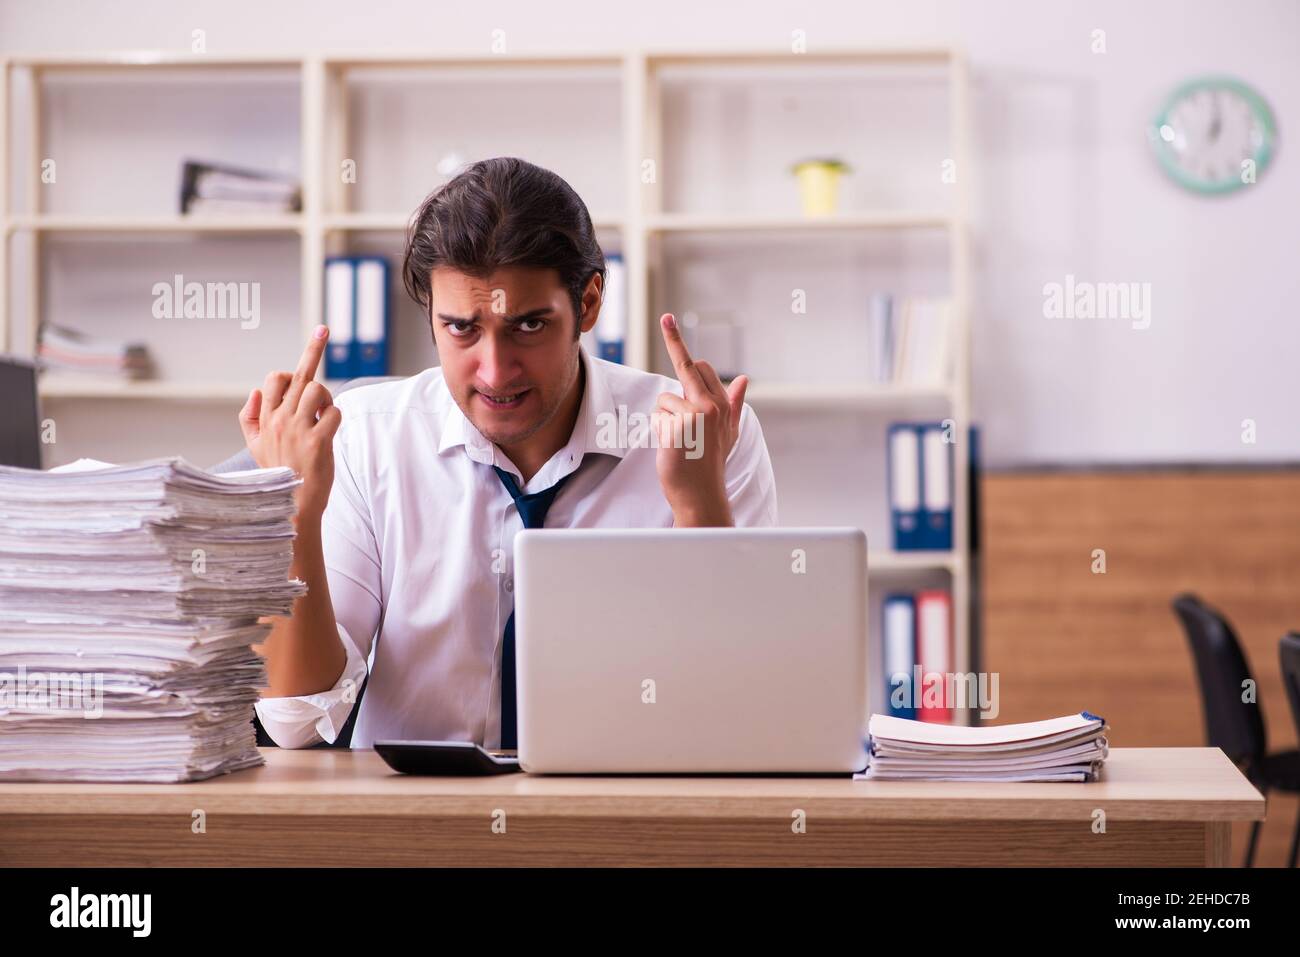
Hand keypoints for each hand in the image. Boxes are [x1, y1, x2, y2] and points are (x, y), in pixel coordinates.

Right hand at [238, 325, 341, 521]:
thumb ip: (250, 418)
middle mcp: (279, 420)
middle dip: (312, 349)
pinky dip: (336, 417)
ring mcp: (297, 430)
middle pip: (298, 376)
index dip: (292, 364)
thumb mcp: (253, 448)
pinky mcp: (317, 442)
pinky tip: (329, 430)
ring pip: (316, 390)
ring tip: (322, 414)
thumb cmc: (279, 475)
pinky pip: (333, 412)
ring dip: (325, 398)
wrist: (291, 506)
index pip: (274, 379)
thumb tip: (256, 391)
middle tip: (323, 329)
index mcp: (265, 419)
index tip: (313, 340)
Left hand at [655, 313, 748, 526]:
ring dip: (665, 419)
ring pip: (665, 400)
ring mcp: (695, 415)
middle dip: (675, 345)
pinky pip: (657, 417)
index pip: (703, 368)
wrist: (702, 494)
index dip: (680, 345)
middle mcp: (712, 406)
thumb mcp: (730, 432)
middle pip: (686, 369)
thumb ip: (735, 404)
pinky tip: (672, 447)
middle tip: (666, 319)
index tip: (667, 319)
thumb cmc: (712, 463)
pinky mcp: (678, 427)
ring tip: (679, 441)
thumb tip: (745, 379)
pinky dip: (659, 432)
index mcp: (723, 405)